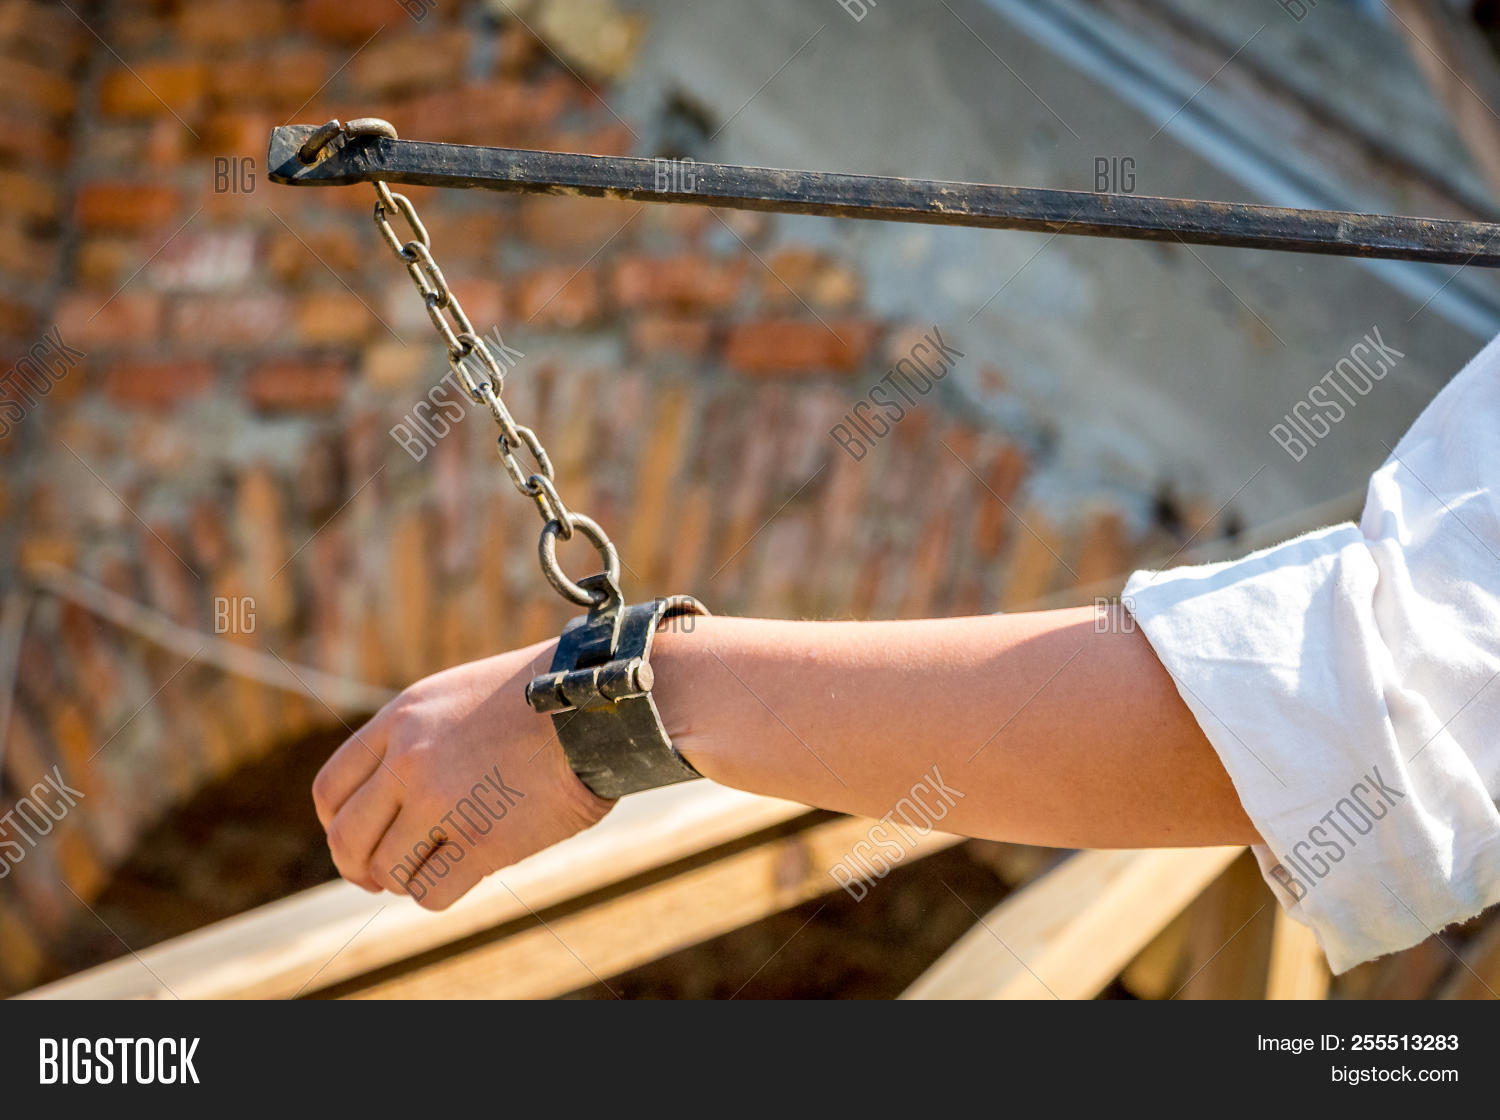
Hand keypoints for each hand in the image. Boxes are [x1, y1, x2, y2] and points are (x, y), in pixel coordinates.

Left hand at [312, 639, 614, 909]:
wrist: (600, 708)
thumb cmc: (544, 701)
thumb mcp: (461, 697)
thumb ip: (418, 738)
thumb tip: (391, 794)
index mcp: (402, 719)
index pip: (331, 790)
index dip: (337, 824)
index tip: (360, 838)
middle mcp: (409, 761)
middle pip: (346, 839)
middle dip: (360, 866)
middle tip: (380, 876)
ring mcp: (442, 803)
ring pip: (388, 871)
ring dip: (408, 876)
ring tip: (440, 864)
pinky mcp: (480, 842)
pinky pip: (429, 893)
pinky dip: (441, 892)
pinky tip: (467, 871)